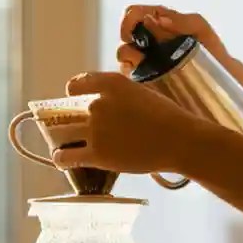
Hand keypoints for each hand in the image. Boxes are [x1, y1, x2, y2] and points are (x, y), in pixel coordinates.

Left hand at [52, 72, 208, 174]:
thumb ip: (119, 94)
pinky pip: (66, 156)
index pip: (76, 85)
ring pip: (64, 134)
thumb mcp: (141, 92)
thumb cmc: (167, 117)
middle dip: (70, 120)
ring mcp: (96, 129)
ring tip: (64, 145)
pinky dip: (61, 157)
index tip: (75, 101)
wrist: (181, 141)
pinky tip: (62, 159)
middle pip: (68, 111)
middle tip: (74, 128)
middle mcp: (98, 103)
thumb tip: (105, 101)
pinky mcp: (97, 154)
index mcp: (110, 84)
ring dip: (62, 139)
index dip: (74, 94)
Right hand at [116, 5, 231, 75]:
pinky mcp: (144, 79)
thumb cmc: (210, 51)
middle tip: (141, 48)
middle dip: (128, 39)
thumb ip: (183, 20)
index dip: (130, 20)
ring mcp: (144, 60)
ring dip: (130, 58)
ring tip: (146, 64)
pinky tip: (145, 76)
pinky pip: (128, 75)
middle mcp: (148, 39)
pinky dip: (131, 74)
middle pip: (125, 34)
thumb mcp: (200, 28)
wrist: (219, 80)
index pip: (134, 13)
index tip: (133, 31)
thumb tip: (159, 20)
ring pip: (123, 55)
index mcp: (159, 22)